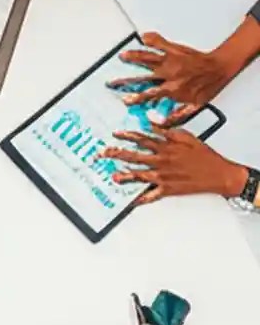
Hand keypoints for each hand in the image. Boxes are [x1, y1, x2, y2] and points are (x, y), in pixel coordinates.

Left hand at [104, 128, 247, 203]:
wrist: (219, 174)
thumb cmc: (204, 156)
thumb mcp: (187, 137)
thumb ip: (168, 130)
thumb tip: (153, 122)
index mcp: (167, 148)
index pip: (143, 139)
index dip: (128, 136)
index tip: (116, 134)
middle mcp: (162, 161)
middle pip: (135, 156)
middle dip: (118, 154)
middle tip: (105, 153)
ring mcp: (163, 176)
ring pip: (139, 175)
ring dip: (125, 176)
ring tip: (113, 176)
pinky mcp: (168, 189)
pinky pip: (151, 196)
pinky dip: (141, 199)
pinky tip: (131, 201)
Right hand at [110, 32, 236, 125]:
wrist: (221, 67)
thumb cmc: (208, 86)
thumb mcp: (194, 107)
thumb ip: (175, 116)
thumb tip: (157, 122)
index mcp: (173, 88)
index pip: (149, 94)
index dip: (136, 98)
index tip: (126, 100)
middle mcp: (169, 73)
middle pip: (143, 77)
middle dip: (126, 80)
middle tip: (113, 82)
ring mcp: (171, 60)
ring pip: (148, 58)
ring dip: (135, 57)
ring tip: (123, 56)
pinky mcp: (176, 50)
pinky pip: (162, 43)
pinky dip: (153, 39)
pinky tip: (144, 37)